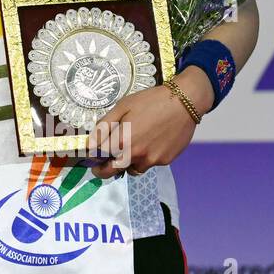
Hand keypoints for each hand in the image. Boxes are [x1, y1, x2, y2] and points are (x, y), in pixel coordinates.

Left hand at [87, 67, 211, 178]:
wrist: (183, 103)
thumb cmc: (150, 101)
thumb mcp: (122, 107)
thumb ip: (104, 125)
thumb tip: (90, 142)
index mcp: (122, 140)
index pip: (99, 158)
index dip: (92, 158)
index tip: (92, 156)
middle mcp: (135, 154)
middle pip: (112, 171)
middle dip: (105, 169)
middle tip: (104, 161)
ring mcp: (151, 160)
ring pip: (132, 169)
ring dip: (127, 162)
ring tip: (132, 145)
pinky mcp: (165, 161)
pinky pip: (148, 163)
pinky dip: (145, 157)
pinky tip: (151, 141)